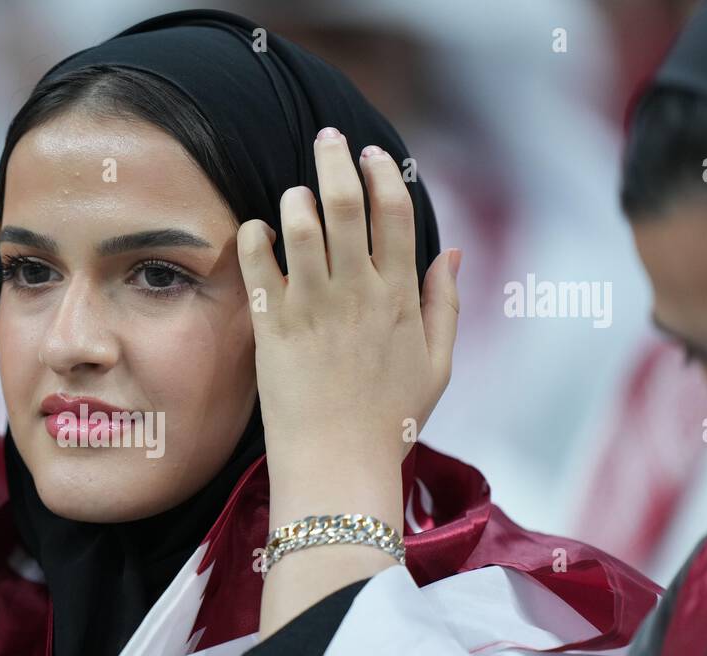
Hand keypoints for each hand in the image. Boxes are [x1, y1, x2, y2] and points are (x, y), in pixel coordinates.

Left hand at [236, 129, 460, 472]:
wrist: (338, 465)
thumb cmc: (389, 421)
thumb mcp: (436, 365)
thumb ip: (444, 304)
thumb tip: (451, 252)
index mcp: (400, 298)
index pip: (395, 213)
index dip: (382, 174)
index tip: (371, 155)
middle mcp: (357, 293)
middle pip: (346, 203)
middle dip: (336, 159)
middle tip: (326, 138)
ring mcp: (313, 308)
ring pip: (302, 224)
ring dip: (296, 196)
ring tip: (293, 193)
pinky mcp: (273, 327)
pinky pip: (258, 265)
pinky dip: (255, 236)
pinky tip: (258, 230)